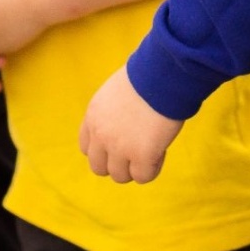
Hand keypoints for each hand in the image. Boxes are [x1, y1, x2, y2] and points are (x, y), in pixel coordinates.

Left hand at [79, 65, 183, 183]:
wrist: (163, 74)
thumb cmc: (146, 73)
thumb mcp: (116, 89)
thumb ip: (112, 110)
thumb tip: (123, 121)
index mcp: (93, 115)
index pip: (86, 147)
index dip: (103, 148)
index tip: (119, 142)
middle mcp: (101, 135)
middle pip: (99, 167)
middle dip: (116, 162)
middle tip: (135, 149)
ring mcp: (120, 148)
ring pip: (120, 176)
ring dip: (134, 166)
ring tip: (151, 148)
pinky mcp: (142, 156)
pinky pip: (143, 177)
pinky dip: (152, 168)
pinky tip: (161, 151)